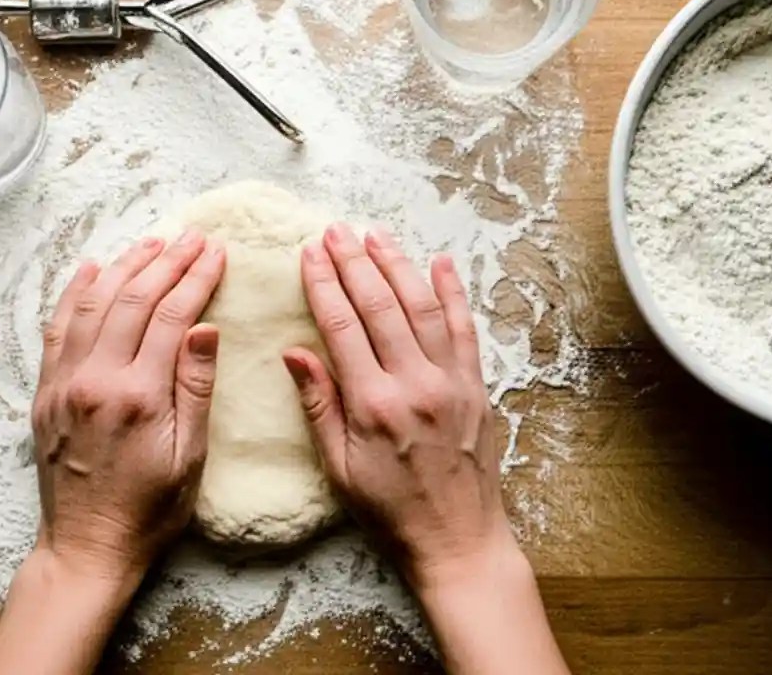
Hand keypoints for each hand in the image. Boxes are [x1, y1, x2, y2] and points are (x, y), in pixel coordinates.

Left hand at [0, 233, 225, 674]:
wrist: (88, 547)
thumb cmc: (150, 510)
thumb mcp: (190, 455)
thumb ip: (195, 386)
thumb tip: (205, 326)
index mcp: (138, 396)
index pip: (170, 316)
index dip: (196, 279)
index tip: (216, 253)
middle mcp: (95, 381)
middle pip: (132, 300)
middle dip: (165, 262)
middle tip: (191, 238)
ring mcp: (64, 384)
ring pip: (92, 305)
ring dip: (124, 267)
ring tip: (152, 243)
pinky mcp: (45, 394)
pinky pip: (57, 329)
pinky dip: (74, 294)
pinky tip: (92, 270)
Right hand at [282, 224, 505, 588]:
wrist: (457, 539)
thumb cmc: (390, 511)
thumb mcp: (339, 467)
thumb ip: (319, 405)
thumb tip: (295, 353)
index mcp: (374, 404)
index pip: (342, 326)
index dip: (323, 284)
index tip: (309, 254)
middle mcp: (415, 385)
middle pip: (381, 306)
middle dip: (355, 262)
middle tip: (335, 231)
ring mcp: (451, 382)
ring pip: (423, 307)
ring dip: (398, 266)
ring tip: (375, 235)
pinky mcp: (476, 387)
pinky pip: (464, 329)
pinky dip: (453, 293)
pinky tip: (441, 263)